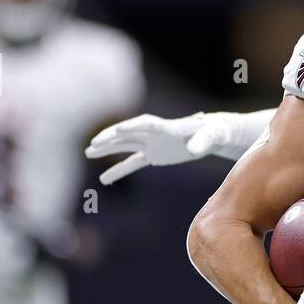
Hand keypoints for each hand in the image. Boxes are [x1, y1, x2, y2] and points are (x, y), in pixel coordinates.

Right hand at [86, 112, 237, 184]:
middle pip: (129, 133)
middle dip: (111, 138)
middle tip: (93, 145)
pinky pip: (133, 162)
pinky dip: (119, 170)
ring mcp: (152, 143)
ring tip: (88, 153)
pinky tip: (105, 179)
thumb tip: (193, 151)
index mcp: (168, 126)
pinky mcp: (153, 155)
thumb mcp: (213, 134)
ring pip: (125, 146)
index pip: (146, 124)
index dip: (132, 127)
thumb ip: (203, 140)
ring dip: (107, 149)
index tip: (116, 131)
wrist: (213, 134)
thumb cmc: (215, 131)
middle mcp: (155, 133)